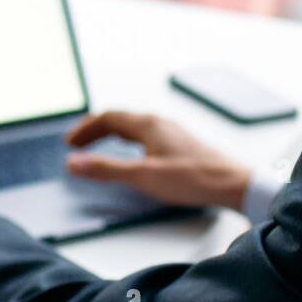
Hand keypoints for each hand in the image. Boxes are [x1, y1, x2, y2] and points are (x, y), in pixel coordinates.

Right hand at [64, 111, 249, 210]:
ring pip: (133, 127)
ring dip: (111, 135)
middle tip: (77, 144)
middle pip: (119, 120)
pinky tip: (132, 154)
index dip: (85, 129)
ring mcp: (171, 132)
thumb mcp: (142, 176)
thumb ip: (106, 169)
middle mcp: (159, 123)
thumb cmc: (192, 178)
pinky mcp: (180, 144)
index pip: (108, 118)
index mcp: (147, 124)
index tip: (69, 143)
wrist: (231, 184)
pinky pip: (145, 135)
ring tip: (97, 147)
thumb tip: (73, 162)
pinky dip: (127, 141)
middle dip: (94, 131)